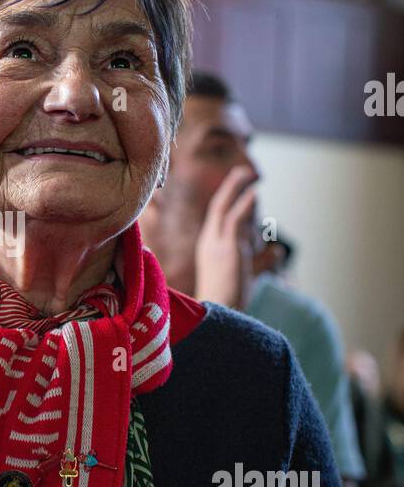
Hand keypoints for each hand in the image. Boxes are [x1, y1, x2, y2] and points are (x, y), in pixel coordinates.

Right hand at [193, 165, 257, 310]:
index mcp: (209, 248)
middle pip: (218, 206)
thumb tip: (277, 249)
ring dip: (237, 189)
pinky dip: (244, 205)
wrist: (218, 315)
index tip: (240, 187)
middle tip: (243, 172)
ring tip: (249, 174)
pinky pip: (235, 220)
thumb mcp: (246, 275)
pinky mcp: (228, 249)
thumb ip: (262, 260)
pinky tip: (254, 193)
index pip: (217, 217)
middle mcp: (210, 242)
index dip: (228, 199)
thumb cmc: (230, 301)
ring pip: (226, 208)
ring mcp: (217, 244)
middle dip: (230, 188)